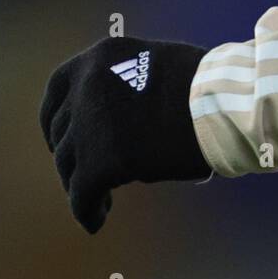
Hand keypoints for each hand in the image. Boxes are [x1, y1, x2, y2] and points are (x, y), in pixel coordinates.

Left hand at [39, 36, 210, 233]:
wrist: (224, 104)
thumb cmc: (207, 87)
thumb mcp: (154, 65)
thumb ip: (126, 83)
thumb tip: (118, 116)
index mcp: (100, 57)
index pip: (58, 88)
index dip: (53, 118)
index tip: (60, 139)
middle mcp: (86, 85)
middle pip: (63, 131)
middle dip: (71, 155)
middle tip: (85, 174)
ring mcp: (90, 124)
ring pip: (69, 165)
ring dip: (80, 184)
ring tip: (99, 201)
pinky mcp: (101, 161)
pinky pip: (82, 194)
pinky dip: (86, 211)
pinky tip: (97, 221)